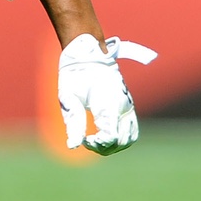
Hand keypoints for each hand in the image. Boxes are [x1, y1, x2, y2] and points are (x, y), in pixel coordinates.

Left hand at [58, 34, 156, 155]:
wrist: (88, 52)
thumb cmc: (75, 74)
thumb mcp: (68, 96)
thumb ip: (73, 122)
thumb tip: (73, 146)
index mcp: (108, 103)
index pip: (111, 136)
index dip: (97, 145)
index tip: (84, 139)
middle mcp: (122, 105)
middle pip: (121, 141)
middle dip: (104, 148)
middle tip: (87, 140)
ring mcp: (128, 105)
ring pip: (131, 137)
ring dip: (115, 145)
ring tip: (97, 139)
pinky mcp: (128, 104)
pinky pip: (132, 128)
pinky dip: (122, 137)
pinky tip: (105, 133)